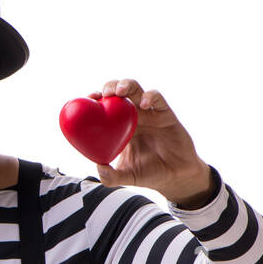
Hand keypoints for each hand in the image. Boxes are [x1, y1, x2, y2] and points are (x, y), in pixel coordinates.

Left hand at [89, 78, 212, 205]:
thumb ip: (111, 176)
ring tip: (119, 92)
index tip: (86, 100)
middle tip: (104, 94)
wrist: (176, 177)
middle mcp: (134, 117)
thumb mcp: (127, 177)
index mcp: (121, 127)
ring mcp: (150, 114)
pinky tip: (143, 105)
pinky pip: (158, 100)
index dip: (96, 100)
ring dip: (127, 86)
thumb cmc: (149, 174)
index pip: (106, 107)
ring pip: (137, 90)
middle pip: (120, 93)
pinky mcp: (166, 115)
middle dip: (110, 87)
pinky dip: (150, 97)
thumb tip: (98, 167)